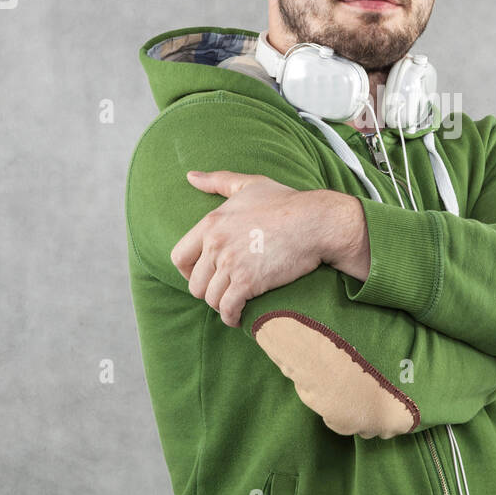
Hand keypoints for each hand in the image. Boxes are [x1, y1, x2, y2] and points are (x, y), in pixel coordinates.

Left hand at [172, 170, 326, 326]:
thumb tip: (190, 177)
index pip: (180, 256)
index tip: (202, 275)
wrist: (315, 221)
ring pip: (211, 298)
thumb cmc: (286, 202)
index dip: (188, 271)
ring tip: (233, 305)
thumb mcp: (250, 184)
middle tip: (223, 292)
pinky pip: (228, 308)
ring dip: (221, 305)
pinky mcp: (248, 282)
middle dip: (207, 291)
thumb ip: (218, 181)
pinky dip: (231, 317)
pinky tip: (239, 318)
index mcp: (211, 223)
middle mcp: (216, 244)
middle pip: (195, 283)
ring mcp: (231, 264)